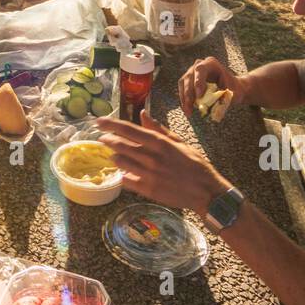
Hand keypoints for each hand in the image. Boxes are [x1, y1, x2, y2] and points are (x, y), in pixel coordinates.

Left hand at [96, 109, 223, 213]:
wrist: (205, 191)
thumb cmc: (195, 164)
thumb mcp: (179, 142)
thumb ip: (158, 128)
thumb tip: (142, 114)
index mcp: (159, 143)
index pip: (128, 130)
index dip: (111, 125)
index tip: (98, 122)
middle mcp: (151, 157)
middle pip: (121, 145)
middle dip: (108, 140)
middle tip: (102, 138)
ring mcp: (148, 175)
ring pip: (121, 163)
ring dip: (115, 157)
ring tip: (114, 155)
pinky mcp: (148, 190)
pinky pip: (127, 180)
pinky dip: (122, 175)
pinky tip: (123, 173)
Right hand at [178, 56, 246, 118]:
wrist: (233, 88)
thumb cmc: (234, 89)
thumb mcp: (233, 93)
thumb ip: (225, 98)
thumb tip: (216, 108)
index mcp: (211, 64)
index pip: (200, 70)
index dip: (198, 82)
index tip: (199, 96)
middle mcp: (199, 65)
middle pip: (189, 77)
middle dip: (188, 93)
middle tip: (190, 107)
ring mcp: (192, 72)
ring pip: (183, 84)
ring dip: (184, 99)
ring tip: (188, 112)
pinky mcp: (189, 81)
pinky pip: (183, 90)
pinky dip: (184, 100)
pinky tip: (186, 110)